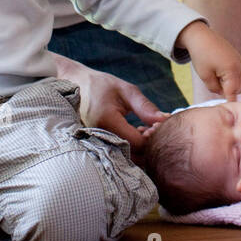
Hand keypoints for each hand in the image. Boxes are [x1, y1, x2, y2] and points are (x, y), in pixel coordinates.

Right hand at [51, 53, 165, 148]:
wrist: (75, 84)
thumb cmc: (102, 85)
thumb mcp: (127, 91)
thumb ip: (146, 108)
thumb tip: (166, 120)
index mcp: (107, 121)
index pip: (137, 143)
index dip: (153, 137)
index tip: (157, 124)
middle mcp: (98, 136)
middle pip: (132, 154)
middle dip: (147, 143)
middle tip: (151, 126)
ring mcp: (94, 143)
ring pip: (125, 156)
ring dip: (139, 145)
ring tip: (143, 127)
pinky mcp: (95, 145)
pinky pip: (117, 152)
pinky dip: (129, 145)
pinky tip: (134, 131)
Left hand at [175, 21, 240, 101]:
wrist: (199, 36)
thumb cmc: (201, 56)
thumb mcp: (205, 77)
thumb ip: (215, 89)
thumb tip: (222, 93)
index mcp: (232, 71)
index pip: (232, 93)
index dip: (228, 102)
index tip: (226, 111)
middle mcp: (239, 65)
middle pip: (236, 86)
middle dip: (227, 91)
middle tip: (214, 90)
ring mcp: (238, 60)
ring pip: (236, 79)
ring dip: (228, 83)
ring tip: (213, 77)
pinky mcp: (235, 56)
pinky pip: (235, 71)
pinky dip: (228, 75)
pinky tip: (217, 71)